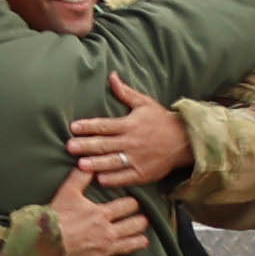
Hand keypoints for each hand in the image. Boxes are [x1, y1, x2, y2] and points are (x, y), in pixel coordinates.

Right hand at [44, 165, 150, 255]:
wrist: (45, 244)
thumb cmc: (57, 217)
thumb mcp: (68, 192)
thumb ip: (81, 177)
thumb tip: (90, 164)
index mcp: (103, 214)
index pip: (128, 206)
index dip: (134, 203)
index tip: (135, 203)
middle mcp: (109, 232)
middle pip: (135, 226)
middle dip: (141, 221)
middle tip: (143, 220)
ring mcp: (105, 250)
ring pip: (130, 246)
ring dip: (138, 241)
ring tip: (143, 239)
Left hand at [69, 72, 189, 188]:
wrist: (185, 140)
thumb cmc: (161, 120)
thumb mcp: (144, 103)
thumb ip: (125, 92)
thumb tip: (112, 76)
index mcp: (130, 124)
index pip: (104, 125)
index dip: (88, 126)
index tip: (73, 127)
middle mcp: (132, 142)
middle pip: (105, 144)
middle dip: (86, 145)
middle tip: (69, 147)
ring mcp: (138, 159)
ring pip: (113, 162)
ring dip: (96, 163)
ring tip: (81, 165)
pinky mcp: (144, 173)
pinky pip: (126, 177)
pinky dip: (113, 179)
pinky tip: (100, 179)